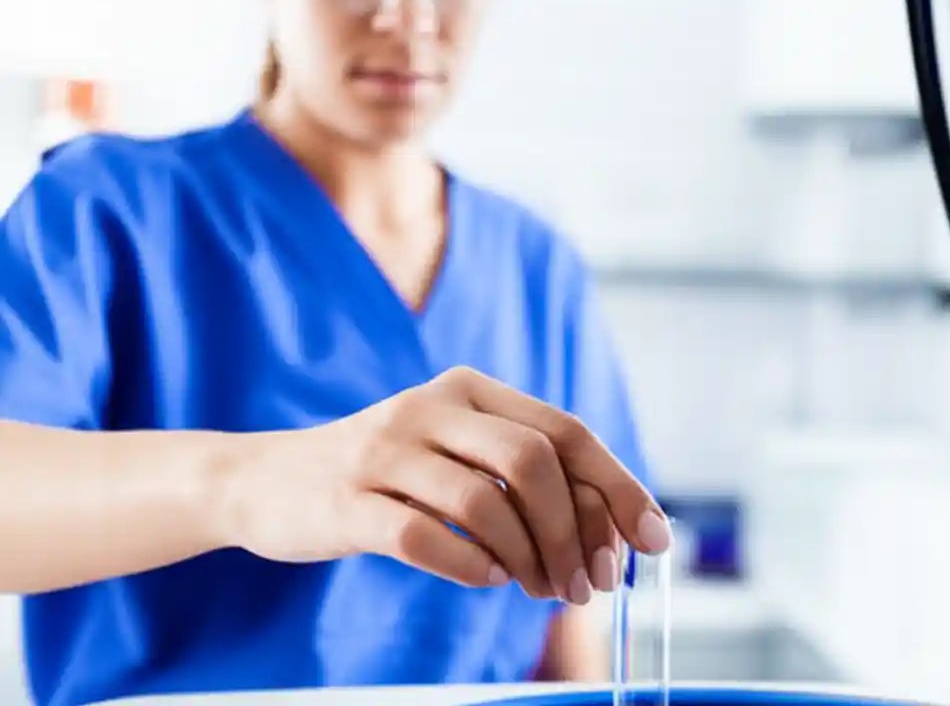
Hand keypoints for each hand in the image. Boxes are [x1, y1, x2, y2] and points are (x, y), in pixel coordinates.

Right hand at [215, 367, 669, 603]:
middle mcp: (432, 407)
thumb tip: (614, 532)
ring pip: (485, 502)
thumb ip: (527, 476)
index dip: (619, 487)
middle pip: (534, 463)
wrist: (267, 481)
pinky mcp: (350, 500)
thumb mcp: (457, 452)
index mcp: (471, 389)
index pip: (568, 431)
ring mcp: (386, 451)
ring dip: (529, 558)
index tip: (654, 542)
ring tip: (539, 588)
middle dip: (574, 532)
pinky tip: (486, 579)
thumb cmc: (388, 475)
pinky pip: (426, 538)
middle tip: (586, 584)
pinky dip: (470, 567)